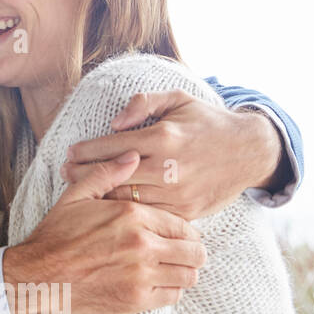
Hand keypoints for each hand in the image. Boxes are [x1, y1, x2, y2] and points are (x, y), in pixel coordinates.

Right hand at [1, 151, 206, 313]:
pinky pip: (173, 296)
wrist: (35, 276)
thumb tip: (133, 155)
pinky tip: (155, 285)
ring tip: (170, 270)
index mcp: (131, 216)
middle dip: (191, 253)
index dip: (185, 232)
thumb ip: (107, 174)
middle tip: (180, 255)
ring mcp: (141, 274)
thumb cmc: (54, 237)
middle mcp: (142, 244)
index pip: (183, 225)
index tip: (178, 237)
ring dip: (182, 273)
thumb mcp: (76, 197)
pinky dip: (169, 291)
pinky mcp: (136, 300)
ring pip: (188, 276)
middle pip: (195, 252)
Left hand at [60, 90, 283, 220]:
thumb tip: (114, 121)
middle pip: (113, 175)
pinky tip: (108, 207)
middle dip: (83, 174)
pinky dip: (125, 211)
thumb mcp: (178, 99)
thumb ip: (143, 102)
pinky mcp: (186, 211)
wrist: (250, 151)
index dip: (85, 150)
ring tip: (78, 191)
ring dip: (99, 195)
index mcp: (163, 137)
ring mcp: (177, 192)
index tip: (70, 153)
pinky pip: (148, 214)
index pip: (112, 146)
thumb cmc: (207, 122)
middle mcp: (168, 167)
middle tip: (64, 172)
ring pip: (126, 198)